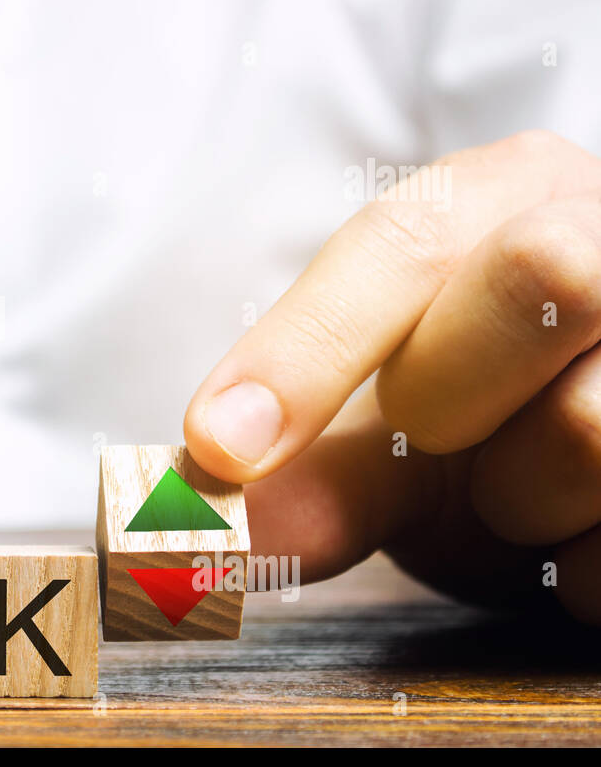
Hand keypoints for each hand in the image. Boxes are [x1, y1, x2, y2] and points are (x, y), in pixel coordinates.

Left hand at [183, 131, 600, 623]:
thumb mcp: (389, 419)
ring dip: (518, 501)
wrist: (585, 443)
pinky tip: (573, 535)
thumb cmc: (482, 410)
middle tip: (430, 433)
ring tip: (515, 486)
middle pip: (550, 273)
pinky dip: (578, 571)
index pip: (408, 240)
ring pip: (598, 425)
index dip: (305, 347)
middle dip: (452, 389)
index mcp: (513, 196)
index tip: (219, 445)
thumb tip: (204, 536)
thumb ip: (301, 466)